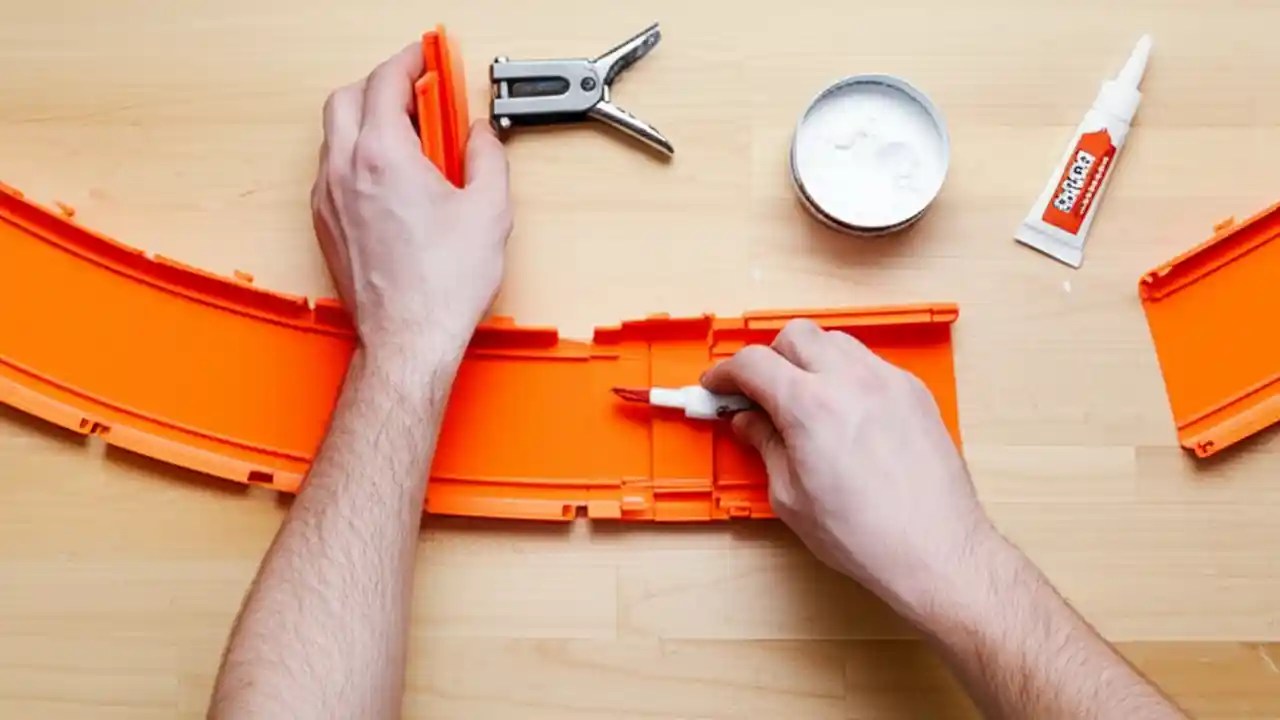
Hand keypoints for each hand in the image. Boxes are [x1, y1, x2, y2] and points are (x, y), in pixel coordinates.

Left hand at [312, 44, 511, 365]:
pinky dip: (357, 158)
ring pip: (335, 135)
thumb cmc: (441, 287)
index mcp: (383, 157)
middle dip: (379, 86)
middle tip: (416, 95)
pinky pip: (333, 171)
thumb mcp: (489, 210)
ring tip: (409, 140)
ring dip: (367, 123)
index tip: (425, 60)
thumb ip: (486, 157)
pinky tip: (391, 180)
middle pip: (346, 98)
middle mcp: (344, 171)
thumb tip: (478, 136)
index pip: (385, 83)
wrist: (407, 339)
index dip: (408, 63)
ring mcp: (328, 199)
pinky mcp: (325, 225)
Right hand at [702, 319, 993, 619]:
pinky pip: (870, 363)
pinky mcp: (915, 392)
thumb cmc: (865, 535)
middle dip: (769, 357)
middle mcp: (850, 380)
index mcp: (810, 406)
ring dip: (810, 359)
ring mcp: (888, 381)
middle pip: (795, 335)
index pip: (753, 363)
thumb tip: (748, 422)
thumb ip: (766, 447)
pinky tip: (844, 411)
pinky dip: (847, 374)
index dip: (725, 373)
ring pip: (836, 341)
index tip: (718, 387)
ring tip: (803, 398)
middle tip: (759, 392)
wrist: (935, 549)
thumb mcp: (791, 497)